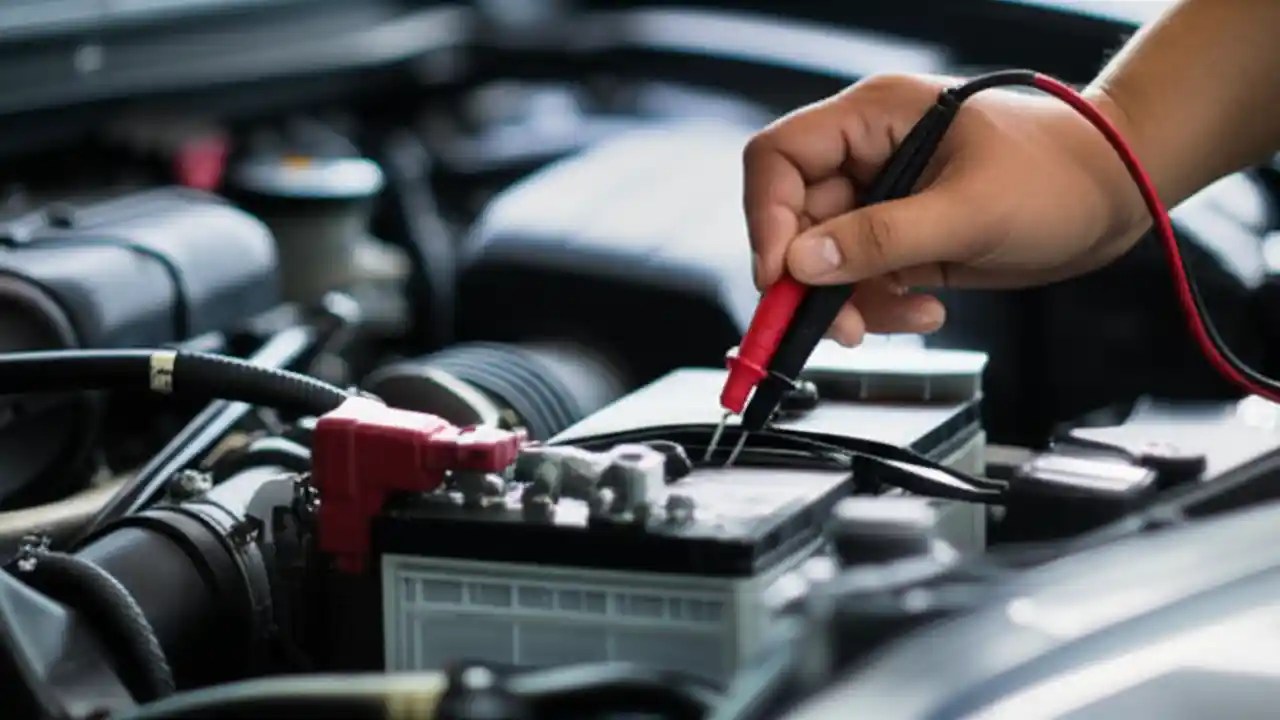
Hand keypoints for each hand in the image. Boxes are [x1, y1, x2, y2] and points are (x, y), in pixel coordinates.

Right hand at [743, 73, 1147, 345]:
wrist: (1117, 196)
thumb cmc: (1060, 174)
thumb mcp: (969, 211)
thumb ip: (880, 238)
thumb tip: (800, 265)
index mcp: (874, 117)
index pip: (780, 158)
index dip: (768, 219)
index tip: (779, 277)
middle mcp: (868, 154)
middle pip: (796, 219)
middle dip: (812, 279)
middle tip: (837, 326)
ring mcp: (884, 198)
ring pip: (825, 260)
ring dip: (851, 302)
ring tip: (903, 318)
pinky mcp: (902, 236)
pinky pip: (861, 279)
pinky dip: (881, 306)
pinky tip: (924, 311)